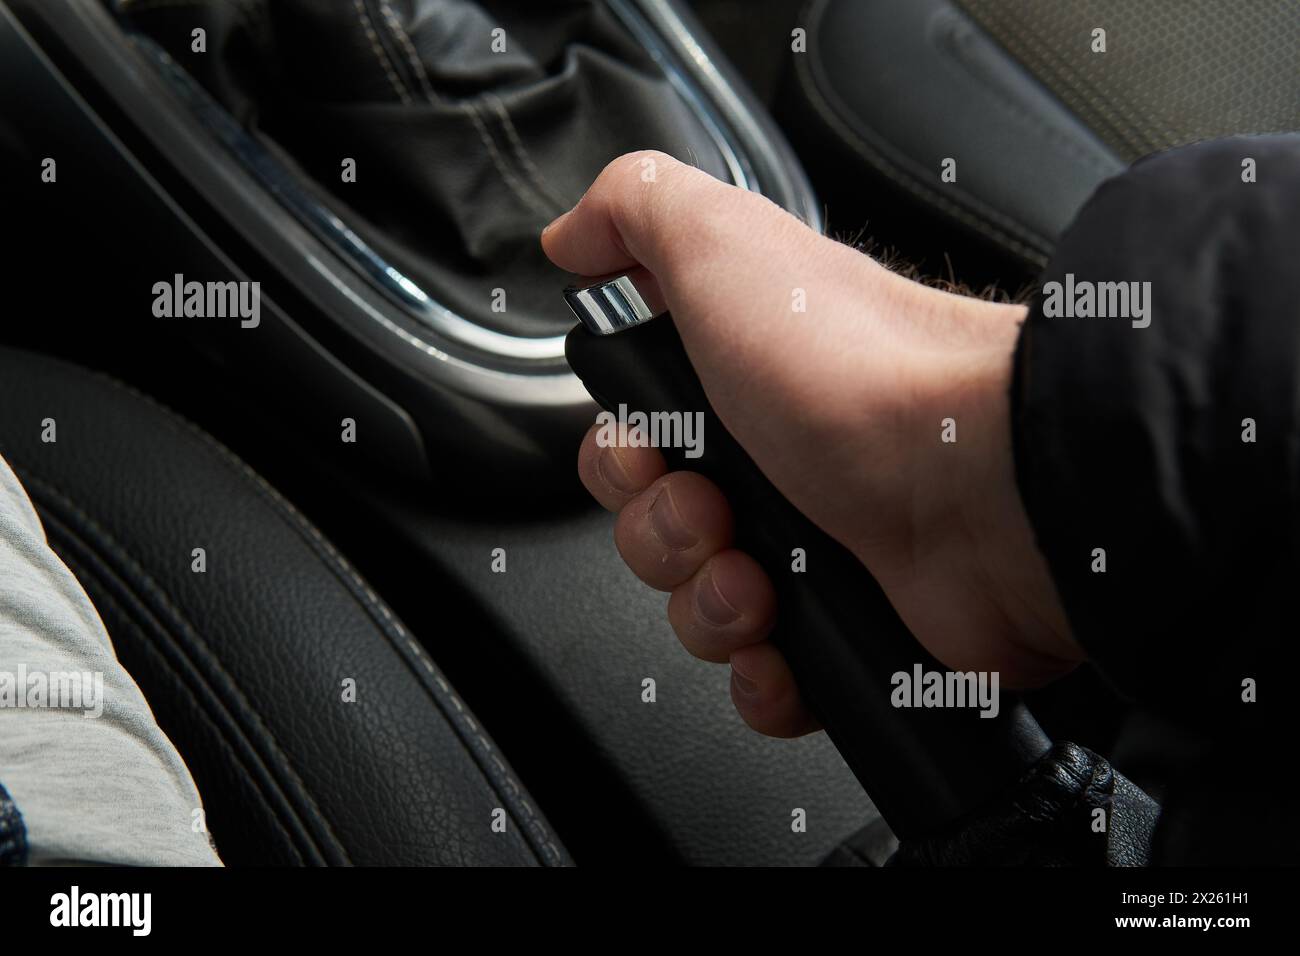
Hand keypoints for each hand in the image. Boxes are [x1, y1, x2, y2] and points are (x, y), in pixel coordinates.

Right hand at [543, 152, 1080, 737]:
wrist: (991, 484)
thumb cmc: (866, 372)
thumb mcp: (727, 245)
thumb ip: (637, 212)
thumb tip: (574, 234)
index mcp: (744, 387)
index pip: (635, 441)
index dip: (622, 458)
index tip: (653, 449)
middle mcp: (780, 468)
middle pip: (656, 532)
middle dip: (663, 536)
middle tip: (717, 511)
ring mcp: (819, 555)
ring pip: (700, 613)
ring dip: (711, 607)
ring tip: (764, 579)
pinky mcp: (855, 634)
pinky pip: (765, 682)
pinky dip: (762, 678)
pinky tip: (785, 647)